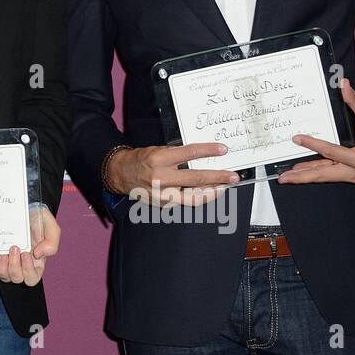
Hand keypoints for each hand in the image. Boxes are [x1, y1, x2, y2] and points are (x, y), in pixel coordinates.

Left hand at [0, 206, 59, 286]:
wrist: (26, 209)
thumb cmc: (39, 220)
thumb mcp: (52, 228)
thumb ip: (51, 244)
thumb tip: (38, 255)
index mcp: (37, 262)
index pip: (32, 278)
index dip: (28, 270)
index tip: (26, 253)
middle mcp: (22, 265)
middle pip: (17, 278)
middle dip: (14, 266)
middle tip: (13, 248)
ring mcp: (8, 261)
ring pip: (4, 276)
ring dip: (2, 267)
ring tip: (2, 252)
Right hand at [106, 143, 238, 205]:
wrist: (121, 174)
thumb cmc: (141, 160)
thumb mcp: (157, 150)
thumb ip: (177, 155)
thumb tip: (201, 157)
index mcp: (160, 159)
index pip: (189, 153)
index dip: (208, 151)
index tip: (222, 150)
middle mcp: (161, 178)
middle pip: (196, 179)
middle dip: (218, 178)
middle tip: (232, 176)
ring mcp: (163, 194)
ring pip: (194, 198)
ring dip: (212, 193)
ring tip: (223, 188)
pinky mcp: (164, 204)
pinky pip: (185, 202)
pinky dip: (197, 197)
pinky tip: (205, 192)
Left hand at [279, 78, 354, 183]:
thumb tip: (343, 83)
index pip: (332, 152)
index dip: (313, 144)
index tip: (297, 139)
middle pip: (325, 174)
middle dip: (303, 176)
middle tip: (283, 178)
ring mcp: (354, 176)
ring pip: (326, 176)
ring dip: (305, 177)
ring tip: (286, 177)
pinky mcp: (351, 175)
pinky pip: (330, 174)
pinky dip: (315, 173)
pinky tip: (301, 172)